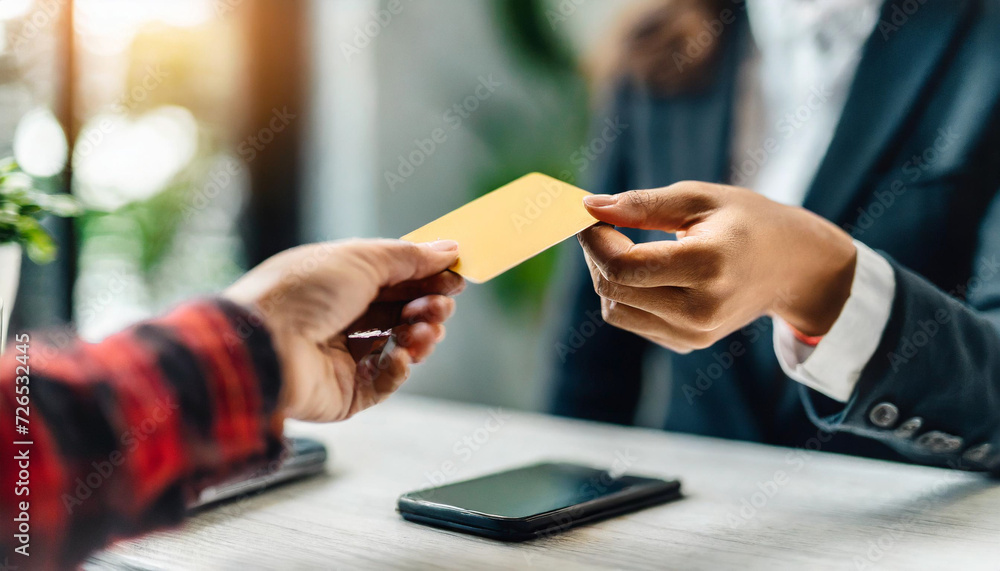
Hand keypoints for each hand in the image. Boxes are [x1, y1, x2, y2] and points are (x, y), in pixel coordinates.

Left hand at [224, 239, 464, 421]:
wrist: (264, 346)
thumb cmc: (300, 292)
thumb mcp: (361, 258)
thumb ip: (409, 257)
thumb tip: (448, 249)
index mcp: (335, 282)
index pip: (391, 280)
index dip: (425, 278)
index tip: (456, 277)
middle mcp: (336, 318)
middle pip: (397, 313)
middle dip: (427, 307)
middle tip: (444, 306)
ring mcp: (340, 357)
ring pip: (396, 347)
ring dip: (419, 336)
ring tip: (426, 331)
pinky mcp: (344, 393)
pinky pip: (383, 381)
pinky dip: (398, 368)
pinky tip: (402, 357)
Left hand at [578, 182, 856, 352]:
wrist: (792, 267)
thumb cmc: (746, 221)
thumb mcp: (699, 199)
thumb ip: (642, 204)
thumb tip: (589, 206)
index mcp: (708, 264)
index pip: (625, 266)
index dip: (595, 241)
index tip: (592, 217)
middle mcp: (701, 308)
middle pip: (614, 288)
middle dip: (596, 254)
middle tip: (606, 225)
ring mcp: (695, 332)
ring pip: (615, 309)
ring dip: (608, 276)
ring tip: (629, 246)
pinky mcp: (688, 344)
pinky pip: (632, 320)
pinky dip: (627, 294)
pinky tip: (650, 272)